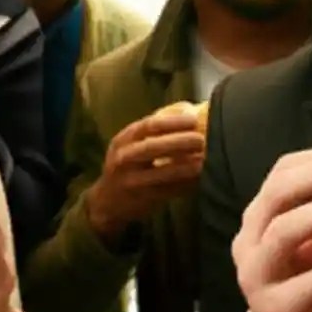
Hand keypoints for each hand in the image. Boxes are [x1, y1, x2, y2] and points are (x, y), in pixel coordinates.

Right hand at [85, 109, 206, 240]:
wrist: (107, 200)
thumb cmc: (127, 164)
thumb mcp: (130, 144)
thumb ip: (153, 130)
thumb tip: (189, 112)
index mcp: (124, 139)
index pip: (148, 126)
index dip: (172, 122)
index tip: (193, 119)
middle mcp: (123, 158)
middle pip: (152, 147)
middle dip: (178, 142)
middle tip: (201, 139)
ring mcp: (131, 180)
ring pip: (160, 173)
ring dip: (184, 167)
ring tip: (203, 162)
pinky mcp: (142, 199)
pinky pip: (166, 192)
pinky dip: (184, 186)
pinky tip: (199, 180)